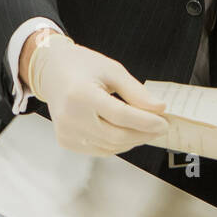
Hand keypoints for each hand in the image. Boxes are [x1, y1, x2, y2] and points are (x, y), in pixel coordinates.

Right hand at [26, 33, 167, 155]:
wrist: (52, 72)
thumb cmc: (83, 66)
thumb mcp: (113, 71)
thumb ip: (136, 92)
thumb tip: (159, 109)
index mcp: (80, 95)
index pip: (120, 116)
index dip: (146, 122)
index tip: (164, 122)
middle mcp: (70, 117)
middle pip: (116, 135)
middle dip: (143, 134)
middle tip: (161, 127)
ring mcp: (66, 132)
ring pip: (110, 146)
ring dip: (133, 141)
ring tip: (148, 129)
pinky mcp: (65, 141)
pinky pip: (99, 149)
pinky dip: (118, 144)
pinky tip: (129, 133)